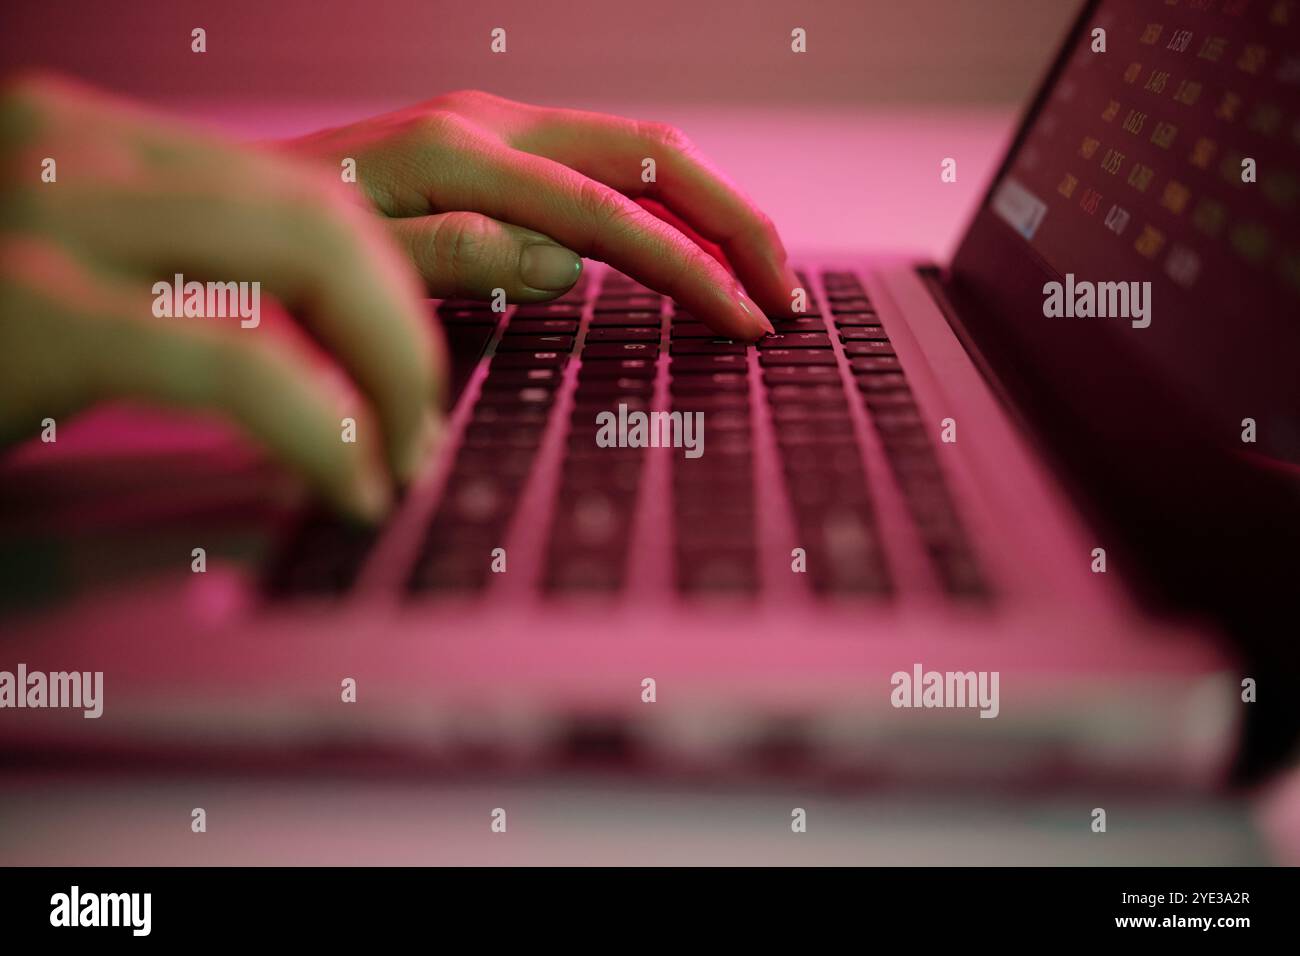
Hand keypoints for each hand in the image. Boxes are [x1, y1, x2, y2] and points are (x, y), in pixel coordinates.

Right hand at [0, 75, 441, 519]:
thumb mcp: (50, 295)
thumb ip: (161, 293)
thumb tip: (302, 352)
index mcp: (85, 143)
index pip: (297, 189)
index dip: (386, 281)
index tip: (412, 367)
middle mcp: (71, 147)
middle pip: (325, 209)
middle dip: (408, 321)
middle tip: (422, 421)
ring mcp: (47, 212)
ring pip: (313, 252)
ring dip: (392, 363)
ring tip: (400, 453)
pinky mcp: (29, 309)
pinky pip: (244, 359)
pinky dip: (326, 425)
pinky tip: (351, 481)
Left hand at [279, 90, 798, 338]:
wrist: (227, 215)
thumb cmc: (271, 256)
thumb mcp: (345, 273)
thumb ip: (456, 259)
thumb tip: (563, 263)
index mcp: (458, 154)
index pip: (610, 213)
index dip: (690, 269)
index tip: (747, 323)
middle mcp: (489, 123)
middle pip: (655, 155)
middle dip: (734, 224)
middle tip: (787, 295)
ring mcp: (495, 127)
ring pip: (641, 151)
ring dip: (709, 210)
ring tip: (758, 274)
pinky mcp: (495, 147)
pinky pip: (605, 166)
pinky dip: (662, 206)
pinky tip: (684, 246)